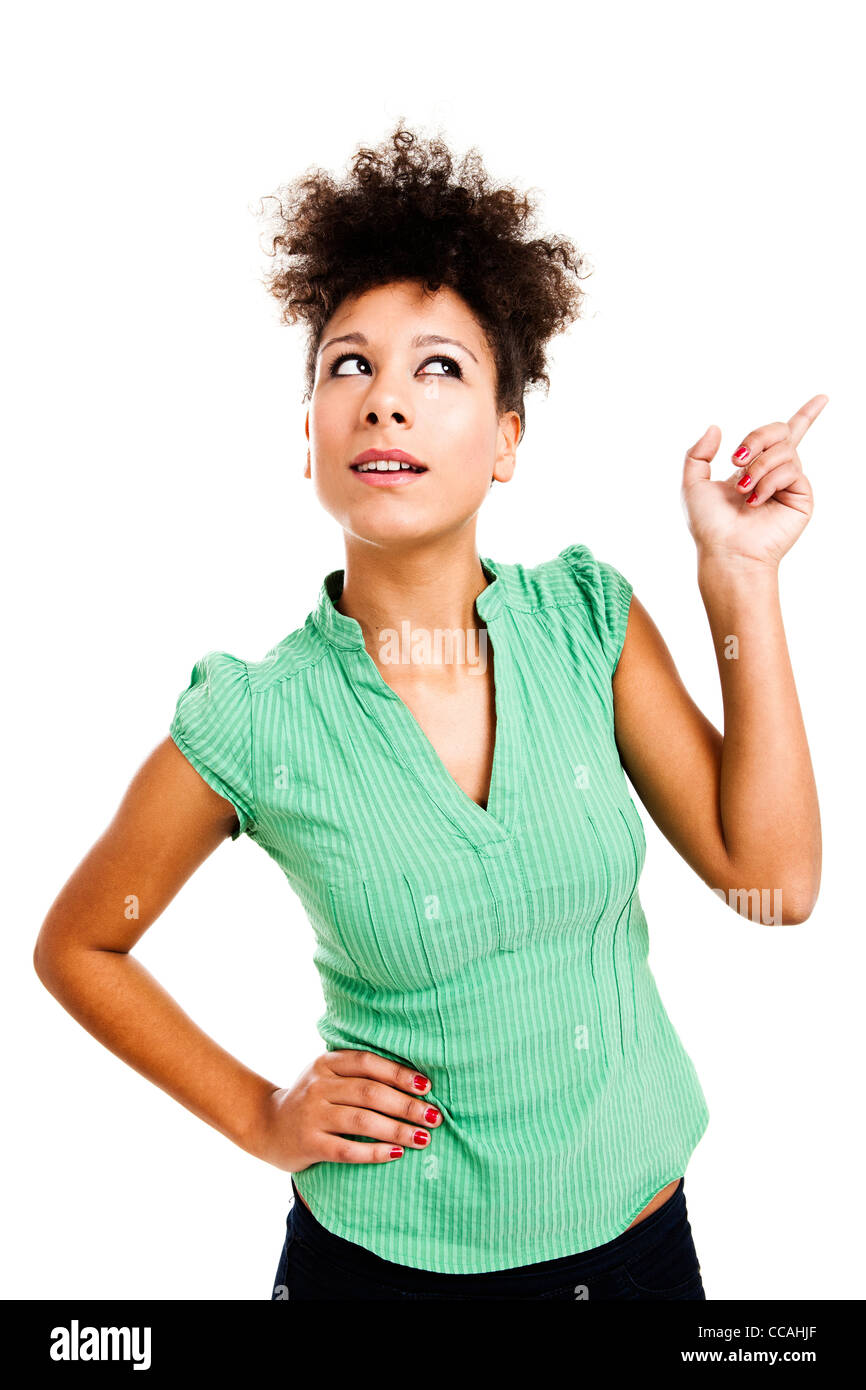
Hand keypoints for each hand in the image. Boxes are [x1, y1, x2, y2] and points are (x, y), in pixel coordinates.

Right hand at [249, 1049, 441, 1171]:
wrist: (264, 1125)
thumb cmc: (311, 1099)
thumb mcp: (327, 1076)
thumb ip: (358, 1074)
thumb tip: (413, 1082)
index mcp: (326, 1063)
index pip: (368, 1062)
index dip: (399, 1073)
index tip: (427, 1086)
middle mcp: (318, 1086)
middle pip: (370, 1092)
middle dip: (406, 1105)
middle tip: (434, 1117)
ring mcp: (312, 1115)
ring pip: (362, 1120)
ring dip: (397, 1130)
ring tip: (423, 1138)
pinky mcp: (309, 1143)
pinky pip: (346, 1149)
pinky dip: (374, 1152)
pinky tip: (396, 1154)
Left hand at [680, 394, 827, 567]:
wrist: (726, 551)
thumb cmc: (709, 525)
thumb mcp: (692, 484)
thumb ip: (698, 453)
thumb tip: (717, 427)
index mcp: (752, 468)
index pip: (781, 436)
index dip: (806, 415)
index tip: (823, 398)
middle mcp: (774, 473)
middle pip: (780, 430)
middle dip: (756, 438)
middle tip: (735, 460)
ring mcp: (789, 484)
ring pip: (784, 449)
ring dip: (758, 466)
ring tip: (743, 491)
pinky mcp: (801, 496)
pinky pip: (791, 469)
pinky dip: (768, 481)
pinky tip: (755, 502)